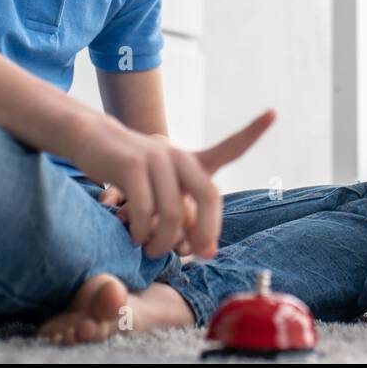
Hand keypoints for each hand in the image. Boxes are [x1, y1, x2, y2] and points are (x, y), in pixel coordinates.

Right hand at [72, 109, 274, 259]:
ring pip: (174, 212)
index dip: (253, 131)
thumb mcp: (162, 193)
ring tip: (152, 249)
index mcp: (192, 160)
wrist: (93, 141)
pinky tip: (134, 236)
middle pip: (209, 196)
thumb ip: (186, 218)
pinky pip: (146, 210)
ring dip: (164, 240)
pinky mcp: (131, 165)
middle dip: (208, 231)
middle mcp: (179, 156)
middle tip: (194, 254)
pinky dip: (142, 232)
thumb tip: (209, 252)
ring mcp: (156, 158)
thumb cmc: (131, 174)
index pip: (230, 147)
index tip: (273, 113)